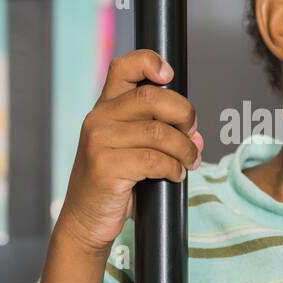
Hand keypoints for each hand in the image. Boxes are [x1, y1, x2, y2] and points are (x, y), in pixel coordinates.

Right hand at [57, 49, 202, 255]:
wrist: (85, 221)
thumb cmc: (114, 185)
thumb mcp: (134, 151)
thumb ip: (162, 136)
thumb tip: (196, 135)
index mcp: (105, 108)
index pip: (123, 67)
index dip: (149, 61)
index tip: (169, 74)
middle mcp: (99, 119)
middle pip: (153, 97)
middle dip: (184, 114)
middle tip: (192, 133)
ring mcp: (99, 142)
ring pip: (160, 132)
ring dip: (185, 149)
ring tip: (190, 162)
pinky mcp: (105, 167)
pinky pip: (154, 160)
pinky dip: (174, 168)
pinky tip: (175, 175)